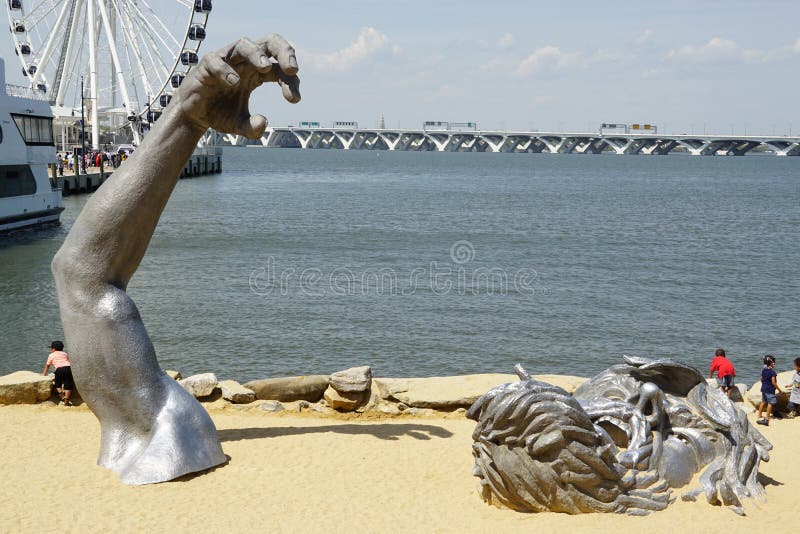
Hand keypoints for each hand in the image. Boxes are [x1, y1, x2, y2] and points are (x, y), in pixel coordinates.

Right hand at [175, 35, 300, 137]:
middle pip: (270, 43)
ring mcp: (226, 60)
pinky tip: (234, 82)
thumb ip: (252, 128)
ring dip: (257, 54)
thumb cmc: (220, 112)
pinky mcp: (206, 65)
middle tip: (292, 69)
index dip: (291, 81)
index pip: (281, 68)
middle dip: (284, 51)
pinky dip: (226, 70)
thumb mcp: (239, 125)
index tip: (294, 99)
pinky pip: (216, 60)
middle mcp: (245, 61)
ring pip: (244, 44)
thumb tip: (263, 122)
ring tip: (266, 68)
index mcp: (258, 72)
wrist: (193, 114)